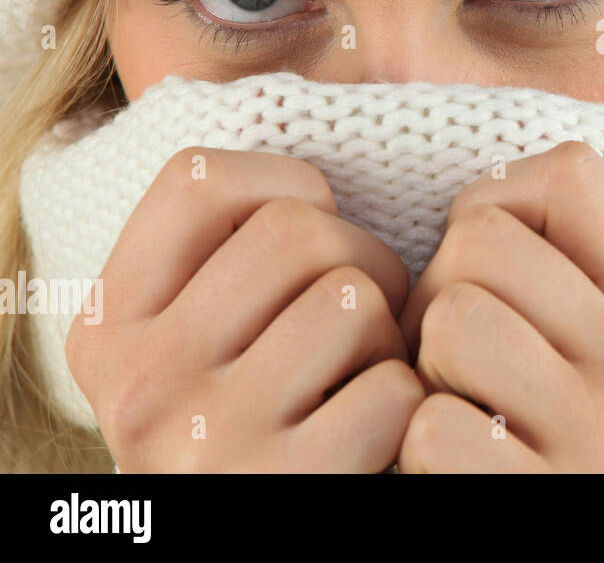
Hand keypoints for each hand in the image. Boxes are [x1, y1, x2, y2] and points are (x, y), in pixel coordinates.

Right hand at [65, 147, 424, 471]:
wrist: (274, 532)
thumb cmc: (267, 425)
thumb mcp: (204, 345)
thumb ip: (223, 263)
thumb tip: (318, 161)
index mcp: (110, 329)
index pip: (200, 177)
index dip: (288, 184)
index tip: (314, 230)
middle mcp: (138, 380)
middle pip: (298, 228)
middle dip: (364, 262)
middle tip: (367, 319)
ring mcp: (204, 439)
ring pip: (354, 297)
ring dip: (389, 338)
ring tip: (365, 379)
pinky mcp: (282, 490)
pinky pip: (395, 388)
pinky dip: (410, 408)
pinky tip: (378, 441)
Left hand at [395, 141, 603, 471]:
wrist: (569, 535)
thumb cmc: (550, 431)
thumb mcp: (598, 348)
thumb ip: (565, 268)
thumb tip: (487, 186)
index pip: (569, 173)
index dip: (496, 204)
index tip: (494, 270)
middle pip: (482, 239)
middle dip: (442, 288)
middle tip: (462, 356)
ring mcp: (603, 444)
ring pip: (452, 317)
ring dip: (426, 366)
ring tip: (461, 403)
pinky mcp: (543, 503)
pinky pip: (428, 424)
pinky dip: (415, 447)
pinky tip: (456, 466)